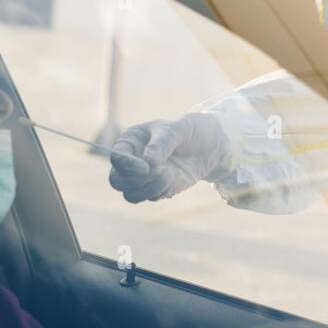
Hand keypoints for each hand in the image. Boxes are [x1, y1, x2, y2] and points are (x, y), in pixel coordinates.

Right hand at [108, 113, 232, 202]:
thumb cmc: (190, 130)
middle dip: (137, 180)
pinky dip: (162, 191)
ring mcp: (143, 177)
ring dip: (150, 189)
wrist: (210, 145)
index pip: (117, 156)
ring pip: (131, 194)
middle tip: (161, 170)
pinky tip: (176, 177)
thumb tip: (148, 161)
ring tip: (171, 173)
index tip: (147, 166)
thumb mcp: (179, 129)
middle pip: (117, 180)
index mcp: (131, 140)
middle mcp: (132, 160)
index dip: (127, 164)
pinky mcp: (156, 188)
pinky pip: (151, 198)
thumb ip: (163, 143)